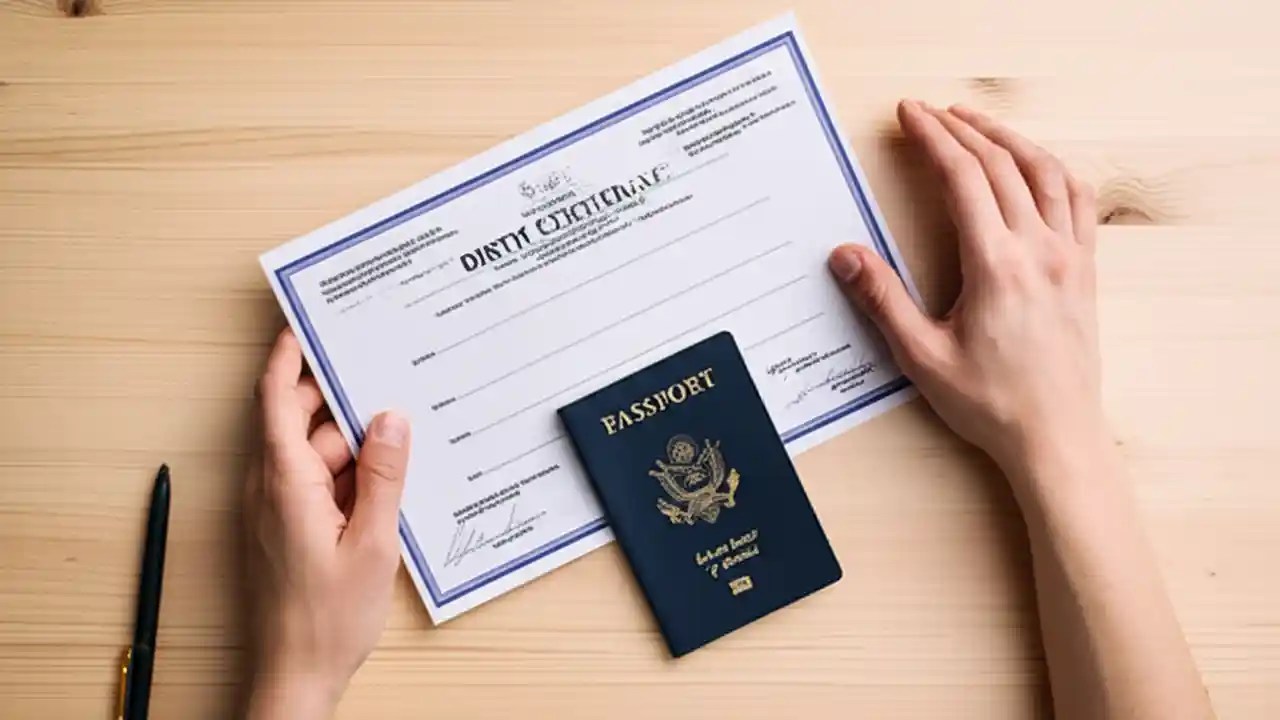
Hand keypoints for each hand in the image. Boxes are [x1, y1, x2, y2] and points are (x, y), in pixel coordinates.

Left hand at [245, 329, 410, 718]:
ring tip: (401, 436)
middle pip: (300, 420)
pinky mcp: (287, 528)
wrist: (297, 676)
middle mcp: (271, 488)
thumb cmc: (326, 620)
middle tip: (385, 373)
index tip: (306, 322)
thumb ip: (382, 475)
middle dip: (339, 398)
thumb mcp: (372, 542)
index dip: (288, 354)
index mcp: (284, 482)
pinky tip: (385, 482)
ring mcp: (277, 509)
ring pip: (313, 453)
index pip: (276, 397)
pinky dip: (347, 474)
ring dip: (351, 443)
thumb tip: (389, 418)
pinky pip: (316, 482)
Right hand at [829, 100, 1101, 481]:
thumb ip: (882, 300)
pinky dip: (1052, 170)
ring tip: (977, 123)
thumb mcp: (922, 356)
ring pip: (1045, 172)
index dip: (932, 138)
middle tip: (928, 112)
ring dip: (1009, 139)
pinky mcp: (1084, 271)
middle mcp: (1039, 249)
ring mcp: (1069, 257)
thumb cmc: (990, 403)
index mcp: (996, 265)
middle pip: (1001, 165)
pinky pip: (1077, 201)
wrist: (1056, 437)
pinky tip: (1036, 166)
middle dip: (961, 129)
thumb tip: (844, 255)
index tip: (909, 115)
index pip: (963, 178)